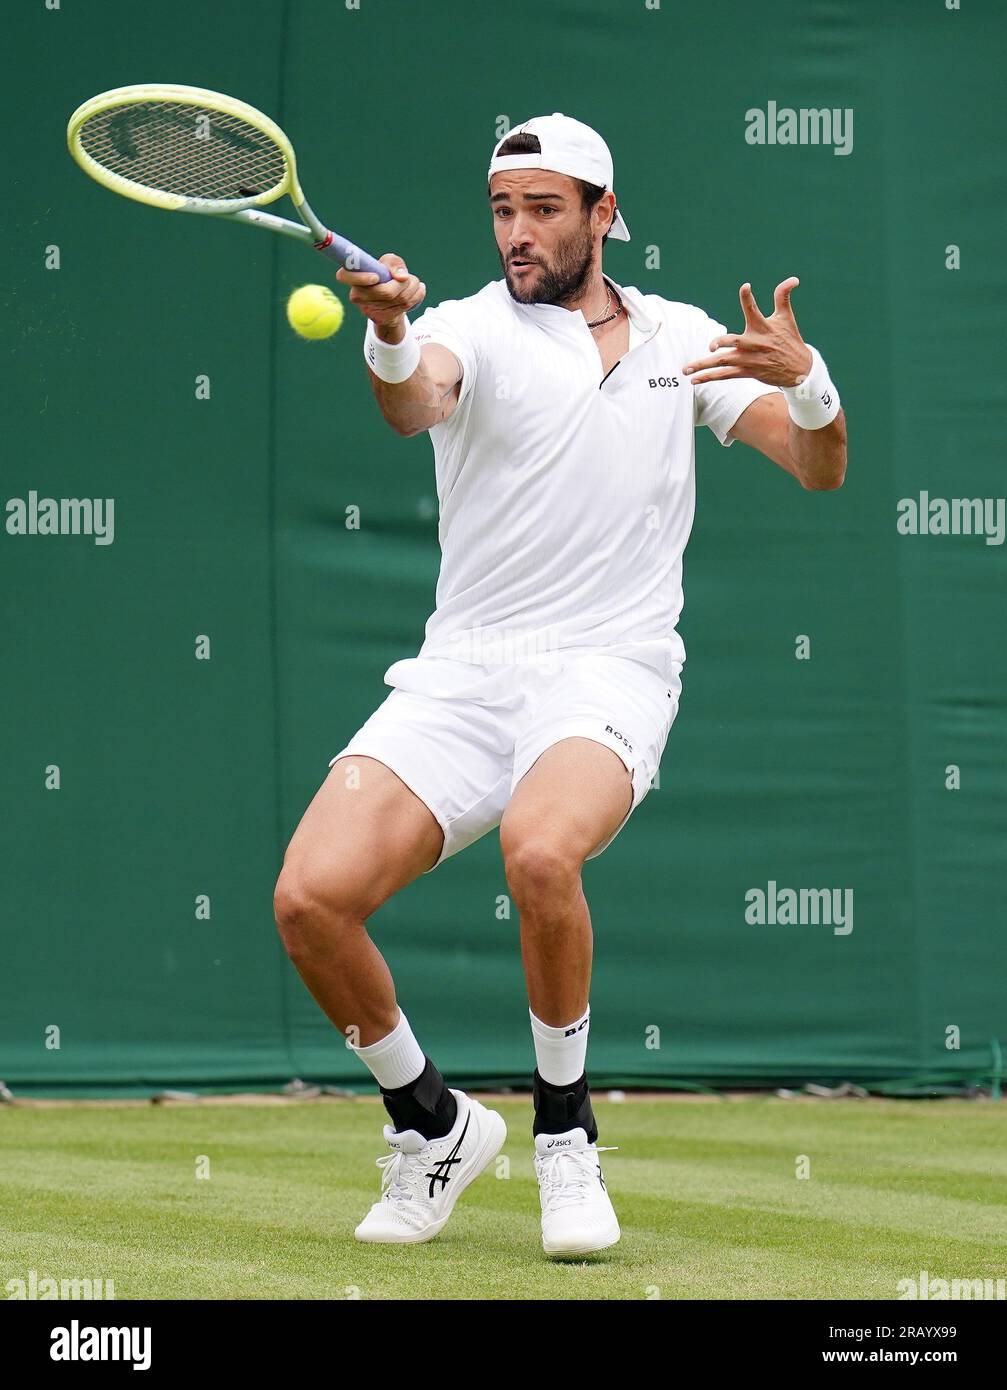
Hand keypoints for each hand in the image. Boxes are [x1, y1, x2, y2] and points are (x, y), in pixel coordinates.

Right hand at [336, 252, 425, 333]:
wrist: (391, 302)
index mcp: (353, 278)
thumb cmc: (386, 277)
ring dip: (413, 287)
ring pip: (399, 298)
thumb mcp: (388, 263)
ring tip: (414, 282)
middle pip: (385, 291)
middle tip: (408, 278)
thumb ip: (394, 263)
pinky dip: (417, 296)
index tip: (376, 277)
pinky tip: (416, 292)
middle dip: (404, 283)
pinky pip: (405, 306)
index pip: (344, 276)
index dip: (361, 277)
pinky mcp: (381, 319)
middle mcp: (357, 296)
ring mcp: (368, 310)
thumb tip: (401, 277)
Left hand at [682, 278, 812, 386]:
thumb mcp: (787, 318)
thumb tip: (794, 278)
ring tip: (686, 369)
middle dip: (722, 343)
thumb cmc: (790, 339)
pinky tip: (695, 380)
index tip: (745, 287)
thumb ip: (783, 297)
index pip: (755, 310)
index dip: (749, 298)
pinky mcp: (747, 372)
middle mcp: (755, 344)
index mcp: (764, 327)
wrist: (800, 370)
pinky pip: (725, 375)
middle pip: (735, 342)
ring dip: (704, 366)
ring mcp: (750, 360)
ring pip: (724, 362)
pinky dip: (710, 377)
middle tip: (711, 347)